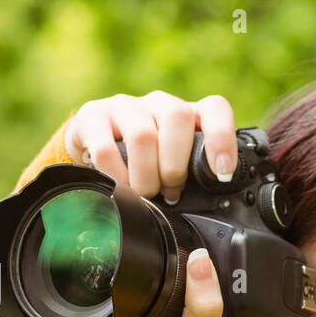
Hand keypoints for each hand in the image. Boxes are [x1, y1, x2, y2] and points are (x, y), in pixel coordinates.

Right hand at [63, 90, 239, 202]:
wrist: (95, 150)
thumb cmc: (146, 166)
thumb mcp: (175, 170)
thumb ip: (194, 181)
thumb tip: (214, 212)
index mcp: (188, 115)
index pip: (214, 109)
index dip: (222, 138)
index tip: (222, 173)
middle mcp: (159, 103)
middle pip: (177, 117)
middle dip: (175, 166)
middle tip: (170, 193)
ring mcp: (126, 105)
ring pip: (143, 135)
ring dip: (146, 176)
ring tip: (144, 194)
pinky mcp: (93, 114)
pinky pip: (106, 147)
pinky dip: (117, 176)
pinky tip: (120, 187)